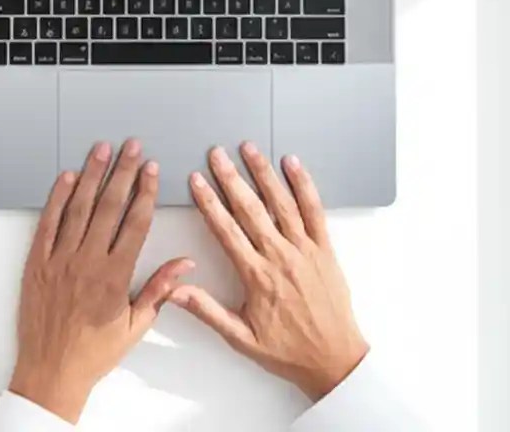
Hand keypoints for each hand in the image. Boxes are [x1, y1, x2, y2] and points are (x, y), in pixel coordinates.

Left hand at [9, 140, 194, 422]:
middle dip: (123, 172)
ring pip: (77, 208)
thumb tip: (184, 265)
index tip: (152, 169)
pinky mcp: (36, 263)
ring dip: (91, 175)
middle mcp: (87, 262)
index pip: (135, 223)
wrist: (51, 370)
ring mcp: (59, 260)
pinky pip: (47, 223)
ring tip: (101, 149)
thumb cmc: (94, 352)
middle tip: (132, 146)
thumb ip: (159, 290)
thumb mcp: (135, 325)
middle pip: (109, 206)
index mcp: (115, 276)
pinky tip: (66, 177)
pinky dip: (56, 198)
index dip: (145, 192)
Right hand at [171, 144, 368, 400]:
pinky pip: (315, 211)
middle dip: (230, 178)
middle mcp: (281, 257)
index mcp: (257, 276)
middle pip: (250, 209)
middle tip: (216, 154)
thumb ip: (206, 310)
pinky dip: (304, 186)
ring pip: (281, 203)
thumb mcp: (240, 338)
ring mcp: (306, 251)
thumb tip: (175, 291)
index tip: (196, 180)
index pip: (226, 230)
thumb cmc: (288, 352)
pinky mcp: (326, 250)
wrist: (335, 361)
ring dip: (263, 174)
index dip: (209, 202)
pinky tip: (293, 165)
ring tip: (248, 149)